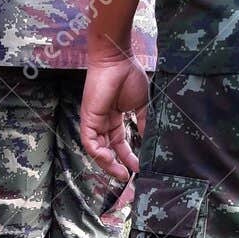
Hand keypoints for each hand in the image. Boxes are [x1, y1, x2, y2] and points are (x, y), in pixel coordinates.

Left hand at [80, 52, 150, 181]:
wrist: (117, 60)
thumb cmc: (129, 75)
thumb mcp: (141, 104)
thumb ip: (144, 123)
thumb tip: (150, 140)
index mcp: (115, 118)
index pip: (120, 144)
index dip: (128, 157)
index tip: (139, 167)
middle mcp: (103, 122)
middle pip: (108, 150)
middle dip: (118, 165)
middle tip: (128, 177)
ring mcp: (94, 121)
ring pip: (98, 150)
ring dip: (108, 164)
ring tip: (121, 173)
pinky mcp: (88, 119)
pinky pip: (90, 143)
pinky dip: (99, 154)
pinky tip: (110, 160)